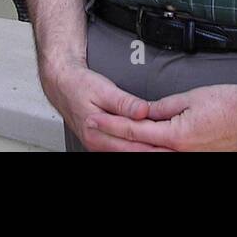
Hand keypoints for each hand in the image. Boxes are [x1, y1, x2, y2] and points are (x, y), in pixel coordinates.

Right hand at [40, 59, 171, 151]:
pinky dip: (137, 147)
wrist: (62, 83)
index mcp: (97, 133)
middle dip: (154, 151)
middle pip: (132, 153)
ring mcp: (98, 144)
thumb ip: (124, 102)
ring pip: (128, 152)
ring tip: (167, 147)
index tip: (172, 145)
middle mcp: (97, 143)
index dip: (155, 146)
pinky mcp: (101, 141)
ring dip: (147, 150)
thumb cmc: (80, 85)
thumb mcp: (103, 89)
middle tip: (175, 148)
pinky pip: (122, 148)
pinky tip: (150, 143)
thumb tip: (143, 111)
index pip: (133, 146)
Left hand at [88, 80, 236, 151]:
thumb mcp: (190, 97)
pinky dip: (154, 151)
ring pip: (155, 155)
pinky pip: (170, 156)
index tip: (96, 119)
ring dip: (133, 148)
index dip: (112, 125)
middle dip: (116, 141)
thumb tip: (144, 111)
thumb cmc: (230, 103)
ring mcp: (192, 159)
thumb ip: (163, 107)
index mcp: (177, 137)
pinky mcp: (201, 158)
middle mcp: (182, 154)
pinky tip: (146, 146)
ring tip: (115, 138)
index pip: (135, 131)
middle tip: (96, 129)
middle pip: (141, 150)